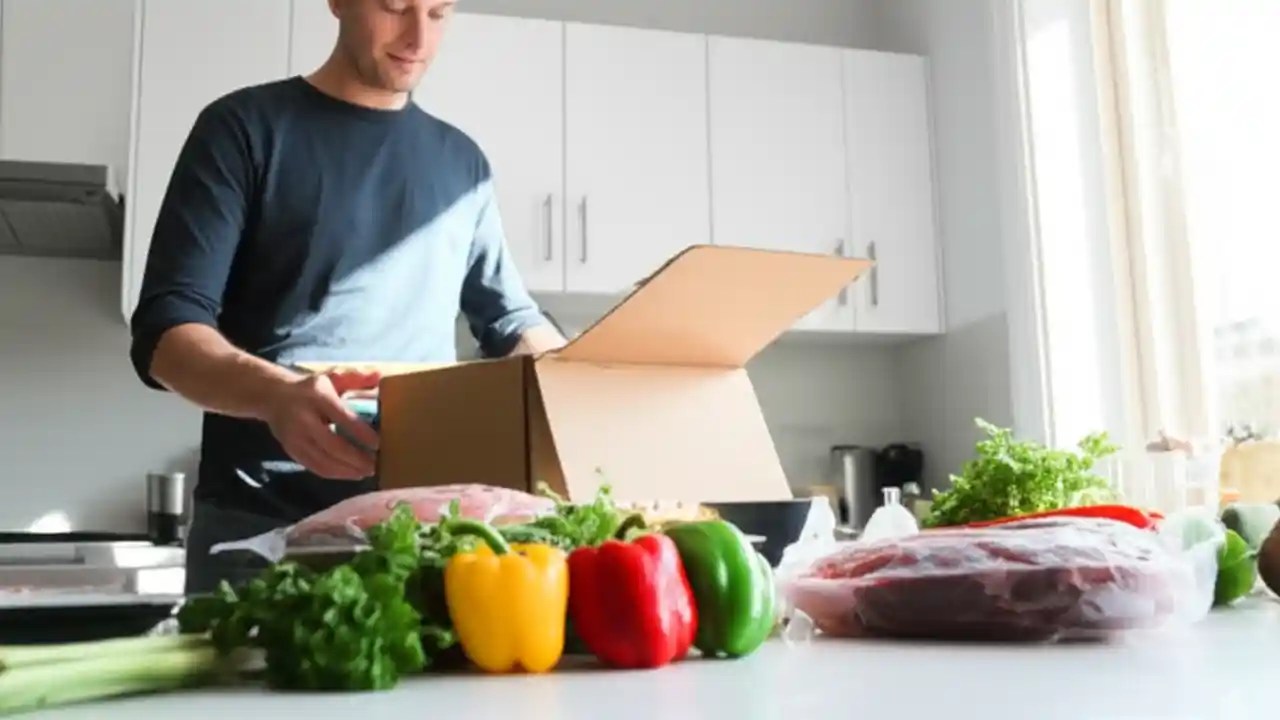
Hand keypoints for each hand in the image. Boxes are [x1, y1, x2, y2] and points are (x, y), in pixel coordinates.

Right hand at [263, 369, 381, 479]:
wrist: (273, 396)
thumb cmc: (310, 388)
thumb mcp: (331, 377)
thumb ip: (355, 378)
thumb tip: (379, 375)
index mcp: (317, 397)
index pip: (342, 418)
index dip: (361, 433)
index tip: (378, 444)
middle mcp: (304, 419)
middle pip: (333, 445)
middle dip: (356, 458)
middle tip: (375, 465)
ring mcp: (295, 438)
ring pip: (323, 460)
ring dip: (347, 470)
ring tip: (366, 472)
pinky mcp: (291, 450)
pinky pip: (314, 467)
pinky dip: (334, 473)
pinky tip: (349, 474)